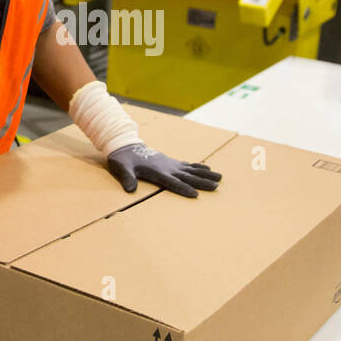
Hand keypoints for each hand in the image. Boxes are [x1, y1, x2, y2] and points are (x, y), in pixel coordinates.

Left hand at [106, 142, 221, 197]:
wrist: (125, 146)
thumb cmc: (122, 159)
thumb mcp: (121, 168)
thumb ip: (127, 178)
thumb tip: (130, 189)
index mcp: (156, 171)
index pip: (172, 182)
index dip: (183, 188)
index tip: (195, 194)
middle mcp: (167, 167)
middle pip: (187, 176)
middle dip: (202, 182)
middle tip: (216, 186)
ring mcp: (170, 164)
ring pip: (191, 170)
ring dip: (205, 174)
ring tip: (219, 178)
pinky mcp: (170, 162)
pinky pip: (187, 165)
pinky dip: (198, 167)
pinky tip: (207, 168)